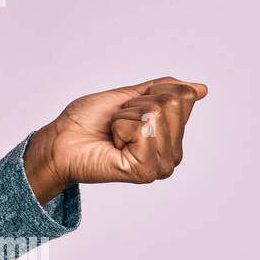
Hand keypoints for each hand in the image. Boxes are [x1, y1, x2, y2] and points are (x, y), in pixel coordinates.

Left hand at [31, 77, 208, 195]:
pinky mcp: (146, 170)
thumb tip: (200, 89)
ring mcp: (160, 165)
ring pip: (157, 114)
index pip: (182, 96)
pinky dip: (120, 128)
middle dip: (136, 105)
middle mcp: (171, 155)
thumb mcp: (129, 97)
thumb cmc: (87, 121)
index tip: (127, 110)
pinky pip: (144, 129)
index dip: (147, 93)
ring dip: (126, 117)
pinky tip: (112, 144)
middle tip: (116, 124)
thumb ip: (163, 91)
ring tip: (113, 134)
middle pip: (171, 103)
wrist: (59, 140)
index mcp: (171, 138)